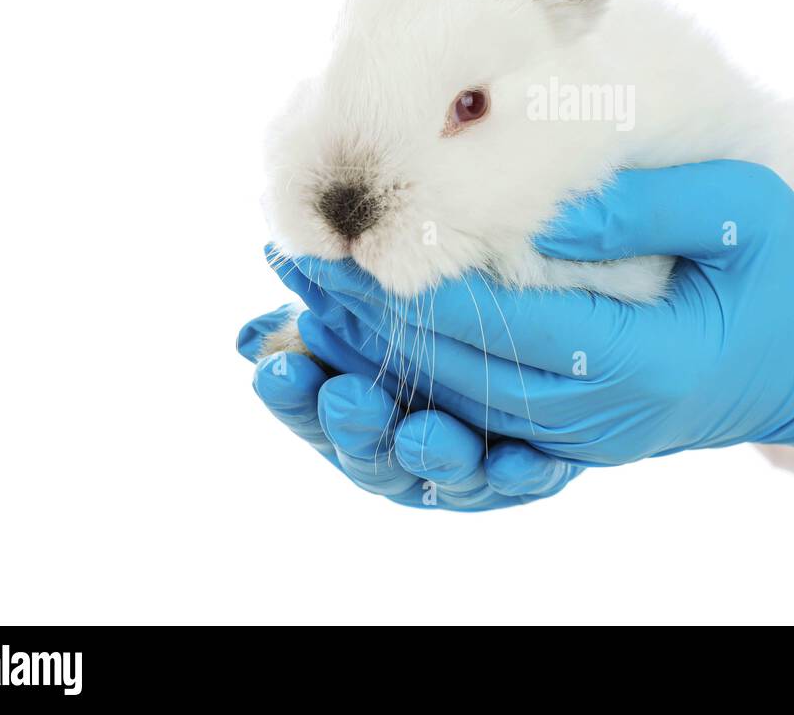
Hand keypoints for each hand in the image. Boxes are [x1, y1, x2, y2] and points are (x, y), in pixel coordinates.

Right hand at [237, 304, 581, 509]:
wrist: (542, 346)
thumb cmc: (432, 327)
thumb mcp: (375, 316)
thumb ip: (323, 320)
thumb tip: (251, 336)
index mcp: (360, 412)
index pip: (313, 409)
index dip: (294, 396)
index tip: (278, 370)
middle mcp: (406, 452)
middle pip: (370, 454)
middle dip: (357, 427)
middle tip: (346, 397)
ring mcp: (466, 468)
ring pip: (444, 473)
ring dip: (431, 454)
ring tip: (421, 432)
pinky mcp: (529, 470)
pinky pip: (523, 478)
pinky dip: (515, 472)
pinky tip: (510, 458)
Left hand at [273, 161, 793, 475]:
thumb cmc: (783, 274)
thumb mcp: (741, 212)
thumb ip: (646, 202)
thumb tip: (542, 202)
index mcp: (642, 364)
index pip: (506, 325)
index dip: (415, 290)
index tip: (339, 245)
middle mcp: (600, 420)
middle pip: (461, 375)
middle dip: (369, 322)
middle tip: (291, 262)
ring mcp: (582, 439)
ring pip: (456, 409)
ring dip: (374, 361)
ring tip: (304, 306)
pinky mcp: (570, 437)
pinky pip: (477, 423)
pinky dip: (412, 387)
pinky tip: (361, 350)